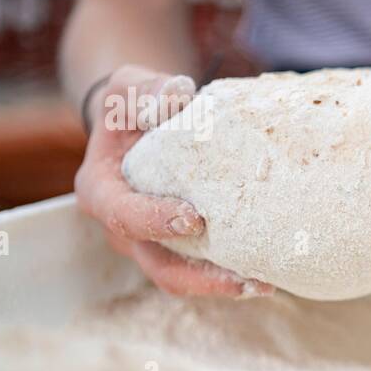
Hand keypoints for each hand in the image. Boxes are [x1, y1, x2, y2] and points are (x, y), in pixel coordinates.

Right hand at [74, 64, 272, 297]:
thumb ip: (147, 89)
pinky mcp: (177, 246)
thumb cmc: (133, 105)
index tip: (195, 220)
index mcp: (101, 189)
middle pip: (156, 264)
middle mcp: (122, 225)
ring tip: (265, 284)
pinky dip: (231, 271)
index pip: (121, 214)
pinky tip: (269, 273)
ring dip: (222, 285)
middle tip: (244, 277)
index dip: (154, 221)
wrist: (138, 123)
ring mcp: (149, 242)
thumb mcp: (130, 85)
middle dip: (199, 277)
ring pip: (182, 277)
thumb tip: (176, 95)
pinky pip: (201, 268)